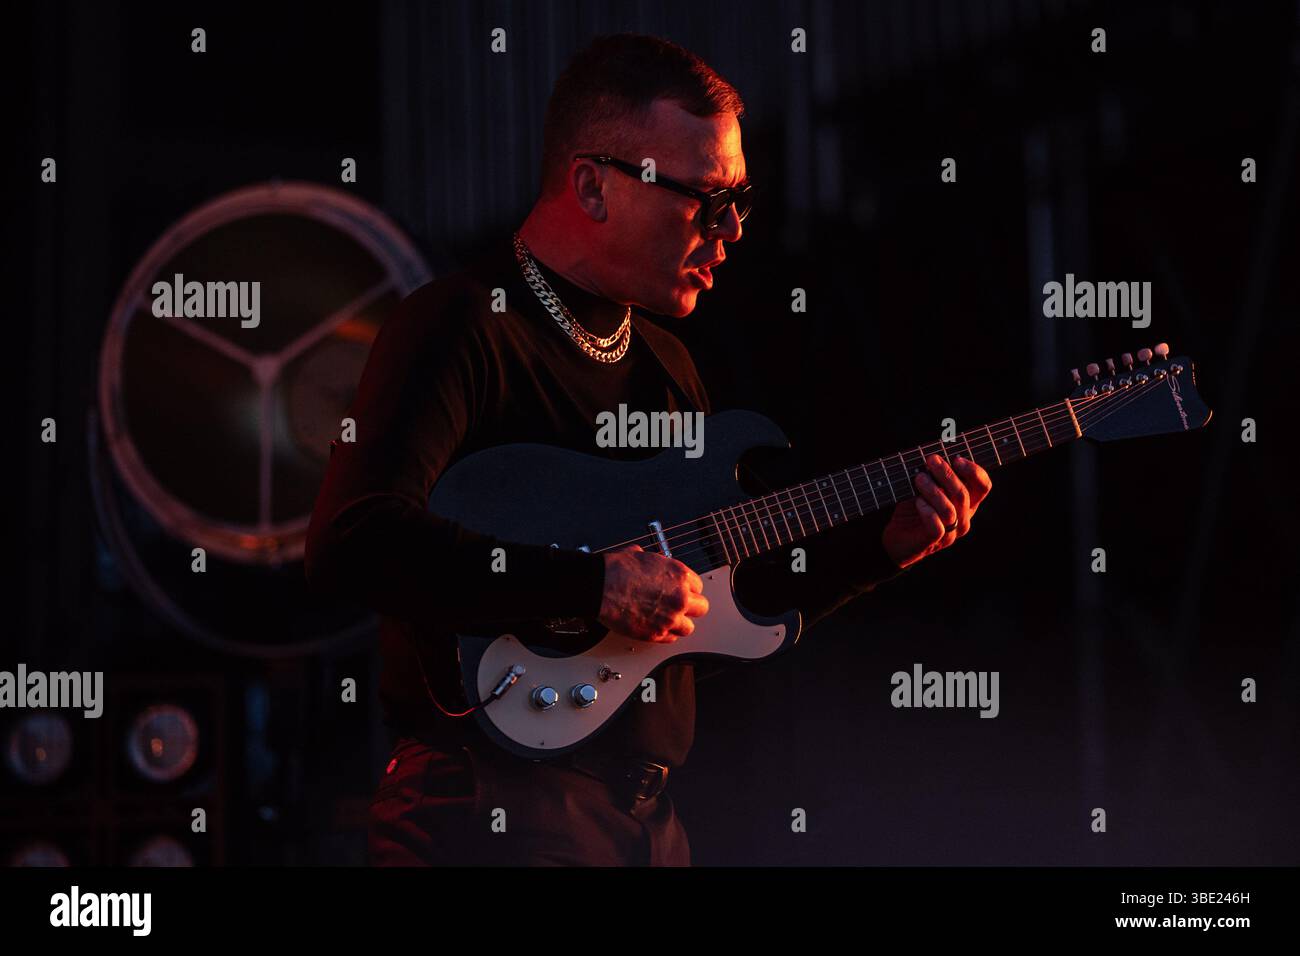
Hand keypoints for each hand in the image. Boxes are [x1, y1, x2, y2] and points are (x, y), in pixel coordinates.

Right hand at [597, 545, 708, 642]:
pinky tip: (657, 627)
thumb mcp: (641, 555)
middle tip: (678, 606)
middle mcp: (679, 597)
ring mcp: (669, 617)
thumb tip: (650, 562)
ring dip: (680, 623)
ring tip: (668, 619)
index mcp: (679, 575)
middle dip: (690, 607)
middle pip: (701, 608)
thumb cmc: (616, 570)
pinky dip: (665, 634)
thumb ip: (655, 562)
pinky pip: (671, 639)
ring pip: (689, 627)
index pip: (698, 586)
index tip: (681, 591)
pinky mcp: (656, 634)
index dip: (688, 589)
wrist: (599, 586)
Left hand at [882, 454, 991, 569]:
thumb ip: (933, 474)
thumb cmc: (913, 509)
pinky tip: (917, 501)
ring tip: (918, 478)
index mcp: (967, 503)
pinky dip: (927, 511)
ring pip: (950, 510)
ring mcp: (951, 532)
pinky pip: (937, 526)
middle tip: (931, 460)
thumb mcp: (925, 488)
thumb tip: (933, 454)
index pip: (983, 485)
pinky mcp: (934, 541)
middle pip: (963, 494)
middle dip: (947, 474)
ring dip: (934, 490)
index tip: (956, 458)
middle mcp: (963, 518)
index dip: (974, 471)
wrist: (897, 541)